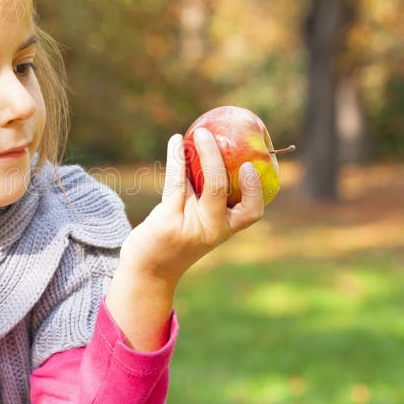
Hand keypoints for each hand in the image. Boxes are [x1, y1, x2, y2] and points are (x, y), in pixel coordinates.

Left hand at [119, 127, 264, 284]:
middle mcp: (212, 230)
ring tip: (199, 133)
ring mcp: (190, 227)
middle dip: (219, 159)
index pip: (251, 213)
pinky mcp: (168, 222)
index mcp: (224, 230)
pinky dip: (177, 159)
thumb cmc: (174, 239)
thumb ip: (203, 195)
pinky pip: (176, 183)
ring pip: (204, 184)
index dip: (255, 190)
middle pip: (223, 190)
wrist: (148, 271)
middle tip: (212, 135)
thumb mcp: (195, 220)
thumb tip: (209, 152)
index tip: (250, 167)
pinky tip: (176, 141)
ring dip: (202, 153)